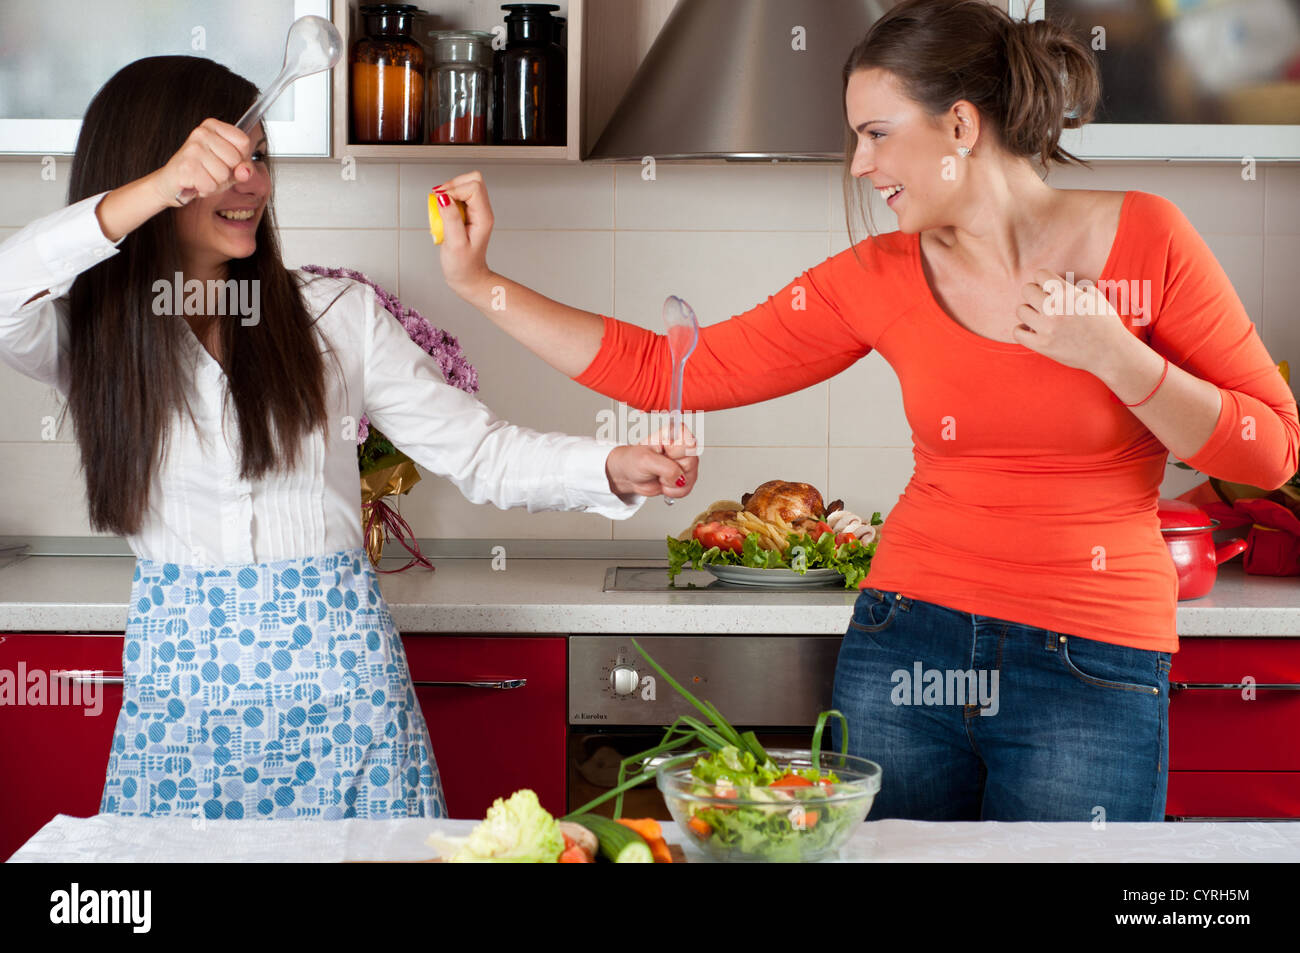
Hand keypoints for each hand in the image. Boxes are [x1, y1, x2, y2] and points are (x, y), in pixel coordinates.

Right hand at [149, 118, 254, 208]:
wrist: (170, 184)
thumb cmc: (200, 173)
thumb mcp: (228, 168)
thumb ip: (243, 168)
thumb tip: (245, 171)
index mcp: (212, 127)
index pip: (243, 141)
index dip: (240, 158)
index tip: (224, 160)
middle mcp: (201, 133)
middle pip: (235, 159)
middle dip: (227, 173)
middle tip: (210, 171)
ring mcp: (193, 148)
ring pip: (224, 174)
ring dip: (215, 183)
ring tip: (203, 177)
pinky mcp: (186, 166)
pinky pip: (211, 185)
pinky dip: (206, 189)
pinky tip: (196, 183)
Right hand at [432, 170, 494, 293]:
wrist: (468, 277)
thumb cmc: (463, 266)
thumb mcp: (454, 244)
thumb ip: (450, 219)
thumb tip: (442, 198)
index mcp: (483, 217)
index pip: (473, 187)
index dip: (454, 190)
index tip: (442, 203)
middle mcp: (482, 211)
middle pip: (473, 179)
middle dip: (453, 185)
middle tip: (441, 201)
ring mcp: (476, 211)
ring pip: (465, 185)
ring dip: (449, 192)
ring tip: (441, 209)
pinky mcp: (468, 213)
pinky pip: (458, 197)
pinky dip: (447, 200)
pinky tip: (443, 215)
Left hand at [605, 425, 698, 499]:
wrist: (628, 475)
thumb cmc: (633, 460)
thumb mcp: (646, 460)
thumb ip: (667, 468)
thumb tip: (681, 479)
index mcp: (674, 434)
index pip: (689, 443)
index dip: (676, 453)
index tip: (665, 453)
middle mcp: (683, 448)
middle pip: (691, 462)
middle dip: (673, 471)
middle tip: (659, 467)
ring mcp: (685, 463)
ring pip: (691, 477)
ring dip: (672, 483)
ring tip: (660, 475)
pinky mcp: (684, 478)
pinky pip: (686, 489)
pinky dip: (673, 490)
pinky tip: (663, 483)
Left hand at [1013, 269, 1132, 374]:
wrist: (1110, 352)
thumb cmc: (1105, 324)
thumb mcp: (1096, 297)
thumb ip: (1078, 287)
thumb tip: (1065, 282)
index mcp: (1068, 293)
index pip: (1040, 274)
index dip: (1043, 280)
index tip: (1047, 288)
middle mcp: (1054, 308)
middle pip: (1026, 290)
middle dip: (1034, 293)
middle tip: (1042, 302)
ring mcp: (1046, 327)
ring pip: (1021, 310)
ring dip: (1028, 312)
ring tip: (1038, 317)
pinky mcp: (1041, 345)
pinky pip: (1017, 332)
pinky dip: (1022, 330)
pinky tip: (1032, 330)